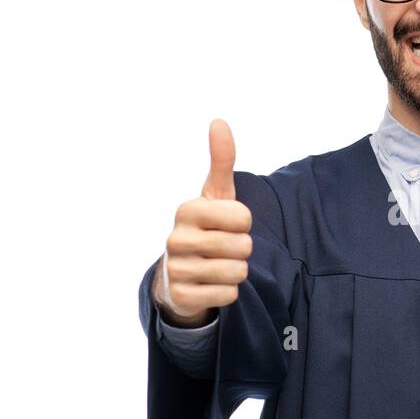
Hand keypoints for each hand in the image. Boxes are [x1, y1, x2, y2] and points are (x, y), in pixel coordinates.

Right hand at [154, 119, 252, 325]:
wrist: (179, 275)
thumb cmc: (205, 228)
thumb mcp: (215, 195)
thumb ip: (221, 161)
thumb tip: (219, 121)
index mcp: (186, 210)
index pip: (243, 217)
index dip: (244, 223)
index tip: (228, 224)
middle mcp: (175, 239)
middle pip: (244, 246)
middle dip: (242, 250)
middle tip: (224, 248)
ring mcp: (176, 269)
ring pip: (237, 272)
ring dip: (236, 272)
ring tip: (218, 265)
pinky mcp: (182, 297)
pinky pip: (228, 295)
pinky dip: (227, 292)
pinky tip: (210, 285)